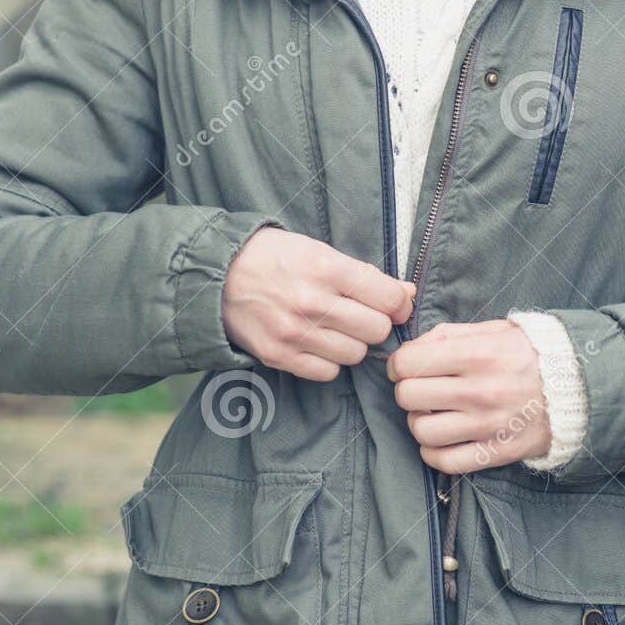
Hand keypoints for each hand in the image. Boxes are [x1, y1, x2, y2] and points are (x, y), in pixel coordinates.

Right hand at [223, 227, 415, 380]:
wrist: (217, 275)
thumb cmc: (274, 258)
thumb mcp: (319, 251)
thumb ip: (364, 275)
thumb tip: (407, 293)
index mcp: (326, 269)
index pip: (388, 298)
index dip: (399, 304)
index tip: (394, 305)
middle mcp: (312, 303)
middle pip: (375, 331)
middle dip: (375, 324)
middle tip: (361, 316)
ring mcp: (294, 333)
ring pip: (354, 355)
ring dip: (351, 344)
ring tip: (334, 328)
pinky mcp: (279, 356)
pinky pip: (327, 373)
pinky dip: (328, 362)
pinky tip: (317, 344)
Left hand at [386, 320, 551, 472]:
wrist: (578, 388)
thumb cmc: (529, 354)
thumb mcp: (494, 331)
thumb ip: (449, 335)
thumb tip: (411, 349)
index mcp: (477, 354)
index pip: (409, 363)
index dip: (398, 365)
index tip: (405, 367)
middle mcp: (479, 391)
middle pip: (408, 396)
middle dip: (408, 391)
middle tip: (420, 389)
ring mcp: (487, 426)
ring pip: (421, 430)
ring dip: (419, 421)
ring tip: (431, 413)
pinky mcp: (495, 452)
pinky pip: (444, 461)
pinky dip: (433, 452)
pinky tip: (441, 438)